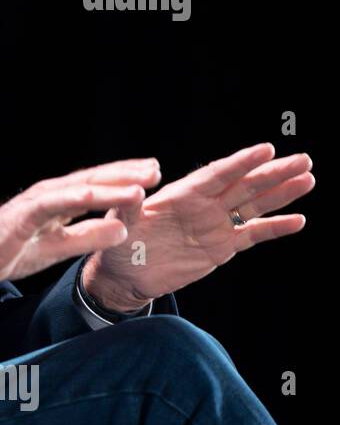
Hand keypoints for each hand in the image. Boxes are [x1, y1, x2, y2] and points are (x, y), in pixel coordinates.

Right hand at [0, 157, 162, 289]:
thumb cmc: (10, 250)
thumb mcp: (59, 247)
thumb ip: (88, 237)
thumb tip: (124, 230)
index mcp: (60, 203)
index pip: (98, 187)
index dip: (125, 182)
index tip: (155, 177)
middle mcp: (50, 195)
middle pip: (93, 180)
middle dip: (125, 174)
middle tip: (156, 169)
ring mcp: (36, 202)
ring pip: (78, 188)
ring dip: (109, 184)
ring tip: (140, 182)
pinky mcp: (23, 214)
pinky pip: (53, 204)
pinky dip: (76, 198)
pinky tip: (97, 196)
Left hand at [82, 142, 313, 310]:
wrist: (125, 276)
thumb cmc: (118, 244)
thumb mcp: (119, 223)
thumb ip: (128, 208)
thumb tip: (135, 191)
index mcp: (181, 195)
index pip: (216, 175)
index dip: (241, 162)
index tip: (266, 149)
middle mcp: (202, 205)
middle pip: (244, 185)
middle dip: (273, 172)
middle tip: (304, 159)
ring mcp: (214, 225)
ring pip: (254, 205)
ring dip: (281, 193)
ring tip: (308, 179)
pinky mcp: (221, 247)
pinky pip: (253, 234)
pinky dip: (275, 228)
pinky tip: (298, 220)